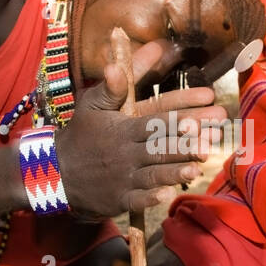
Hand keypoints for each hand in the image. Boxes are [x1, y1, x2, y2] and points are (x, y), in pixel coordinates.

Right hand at [59, 39, 225, 216]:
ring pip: (152, 174)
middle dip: (185, 145)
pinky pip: (136, 200)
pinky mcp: (118, 199)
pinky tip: (167, 195)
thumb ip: (111, 87)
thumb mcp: (91, 105)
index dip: (177, 119)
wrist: (55, 172)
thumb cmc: (80, 135)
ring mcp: (122, 178)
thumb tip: (116, 65)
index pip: (154, 122)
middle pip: (159, 148)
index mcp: (123, 129)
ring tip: (196, 168)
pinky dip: (150, 198)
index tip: (197, 116)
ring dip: (174, 172)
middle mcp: (126, 153)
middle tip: (210, 142)